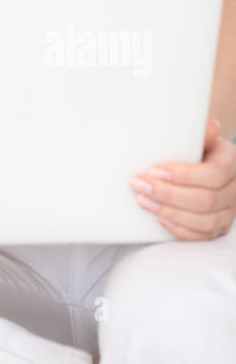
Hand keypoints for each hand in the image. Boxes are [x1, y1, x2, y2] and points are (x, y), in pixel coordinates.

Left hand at [129, 119, 235, 240]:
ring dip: (170, 212)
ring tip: (143, 201)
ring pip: (204, 221)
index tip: (153, 170)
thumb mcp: (200, 137)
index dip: (183, 176)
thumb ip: (202, 135)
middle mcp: (235, 191)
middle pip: (206, 200)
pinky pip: (202, 236)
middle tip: (138, 185)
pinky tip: (160, 219)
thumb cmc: (199, 149)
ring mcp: (230, 213)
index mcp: (231, 163)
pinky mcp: (219, 229)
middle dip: (168, 194)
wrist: (208, 167)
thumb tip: (211, 126)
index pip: (213, 175)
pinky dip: (180, 230)